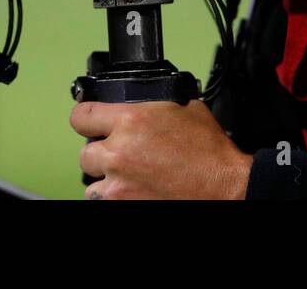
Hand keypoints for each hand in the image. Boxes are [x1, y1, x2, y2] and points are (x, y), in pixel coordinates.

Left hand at [69, 99, 251, 199]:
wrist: (225, 187)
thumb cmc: (211, 154)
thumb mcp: (186, 109)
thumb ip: (158, 105)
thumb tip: (149, 102)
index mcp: (131, 120)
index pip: (81, 116)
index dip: (85, 118)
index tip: (88, 122)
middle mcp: (119, 152)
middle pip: (84, 153)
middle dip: (100, 153)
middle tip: (117, 155)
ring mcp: (119, 184)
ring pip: (91, 183)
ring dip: (106, 179)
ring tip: (127, 177)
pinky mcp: (123, 205)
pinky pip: (104, 202)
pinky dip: (114, 198)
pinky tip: (132, 191)